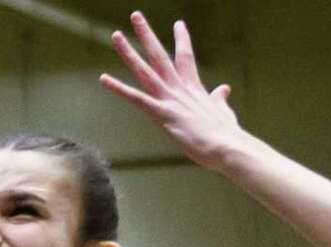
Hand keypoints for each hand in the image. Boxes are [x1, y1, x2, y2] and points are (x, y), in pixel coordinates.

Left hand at [100, 14, 245, 170]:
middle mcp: (179, 89)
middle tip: (136, 15)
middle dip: (147, 35)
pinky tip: (104, 79)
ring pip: (145, 70)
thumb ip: (219, 98)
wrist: (226, 146)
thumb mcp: (222, 111)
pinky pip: (136, 99)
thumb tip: (224, 89)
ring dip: (129, 53)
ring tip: (116, 35)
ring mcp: (169, 100)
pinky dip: (119, 89)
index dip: (181, 39)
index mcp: (194, 88)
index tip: (178, 24)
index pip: (185, 58)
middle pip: (160, 55)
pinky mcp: (162, 115)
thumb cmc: (225, 134)